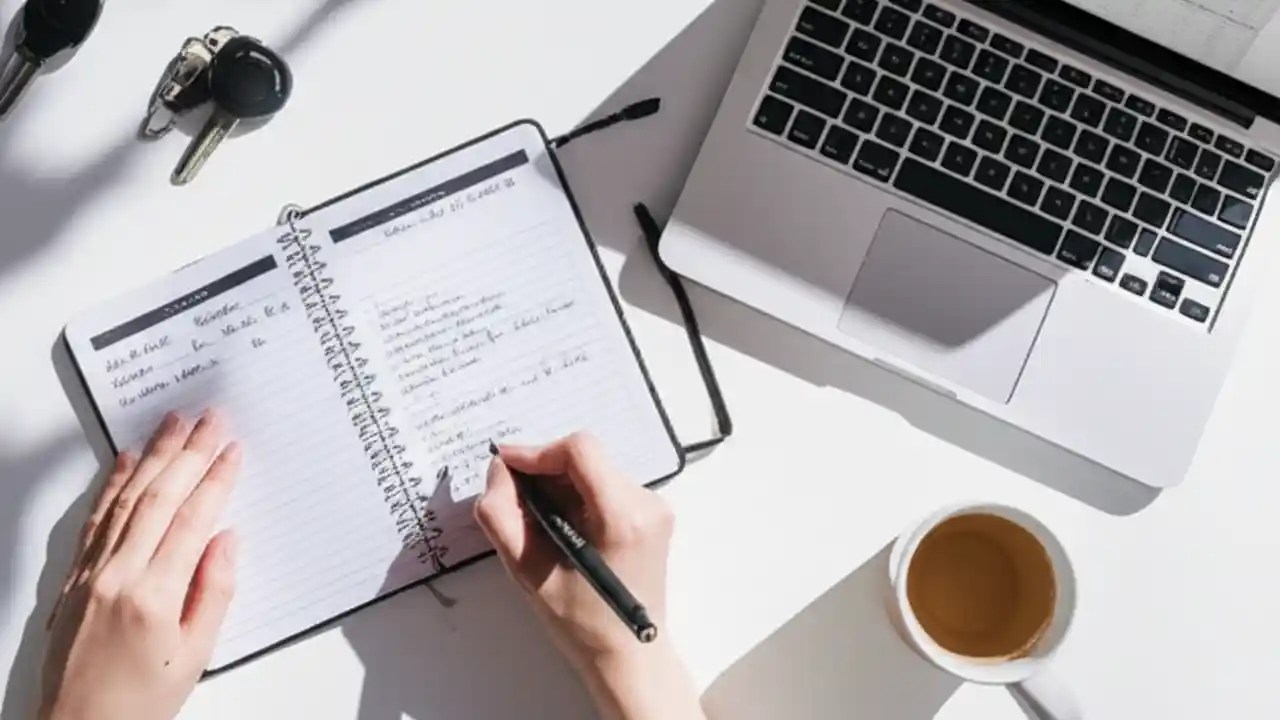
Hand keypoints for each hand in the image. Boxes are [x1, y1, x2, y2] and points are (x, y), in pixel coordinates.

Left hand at [41, 410, 241, 719]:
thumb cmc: (141, 702)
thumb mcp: (195, 656)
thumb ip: (214, 592)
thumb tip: (226, 538)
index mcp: (153, 597)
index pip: (190, 521)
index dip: (215, 480)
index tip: (233, 449)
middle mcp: (116, 576)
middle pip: (157, 498)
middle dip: (188, 453)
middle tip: (210, 417)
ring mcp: (90, 573)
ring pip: (124, 500)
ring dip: (152, 456)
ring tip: (173, 422)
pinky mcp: (74, 578)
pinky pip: (96, 518)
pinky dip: (111, 484)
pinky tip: (126, 459)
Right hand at [476, 433, 704, 719]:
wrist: (629, 654)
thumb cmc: (580, 623)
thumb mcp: (528, 572)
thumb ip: (502, 515)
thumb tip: (499, 470)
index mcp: (623, 516)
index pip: (580, 450)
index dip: (536, 452)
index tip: (506, 468)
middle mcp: (647, 502)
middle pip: (586, 459)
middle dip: (544, 472)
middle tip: (516, 503)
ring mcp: (655, 507)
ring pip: (594, 470)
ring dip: (559, 485)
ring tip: (539, 522)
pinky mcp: (652, 514)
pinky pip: (606, 486)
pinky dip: (577, 496)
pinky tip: (564, 527)